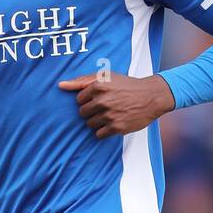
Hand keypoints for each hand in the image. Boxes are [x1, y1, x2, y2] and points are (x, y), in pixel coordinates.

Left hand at [58, 71, 174, 138]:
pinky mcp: (116, 128)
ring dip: (98, 122)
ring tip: (111, 114)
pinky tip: (114, 123)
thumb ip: (81, 81)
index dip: (88, 100)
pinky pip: (99, 135)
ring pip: (90, 125)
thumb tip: (60, 86)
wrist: (151, 96)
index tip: (100, 98)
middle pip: (83, 113)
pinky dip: (105, 131)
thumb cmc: (126, 85)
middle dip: (92, 111)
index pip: (79, 100)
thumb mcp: (106, 77)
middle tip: (106, 107)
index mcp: (98, 86)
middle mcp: (102, 100)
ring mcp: (109, 115)